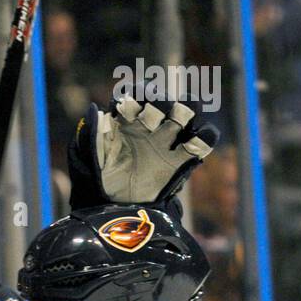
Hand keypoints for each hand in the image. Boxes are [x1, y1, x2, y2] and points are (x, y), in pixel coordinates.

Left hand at [69, 97, 217, 208]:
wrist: (120, 208)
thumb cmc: (105, 179)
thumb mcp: (94, 158)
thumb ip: (94, 135)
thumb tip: (94, 109)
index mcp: (130, 120)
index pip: (139, 94)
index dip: (139, 93)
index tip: (133, 103)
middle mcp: (152, 125)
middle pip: (164, 101)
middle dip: (162, 101)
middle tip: (157, 112)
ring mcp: (168, 141)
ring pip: (185, 114)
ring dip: (186, 111)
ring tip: (182, 116)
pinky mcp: (182, 159)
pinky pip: (201, 142)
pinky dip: (206, 137)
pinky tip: (201, 138)